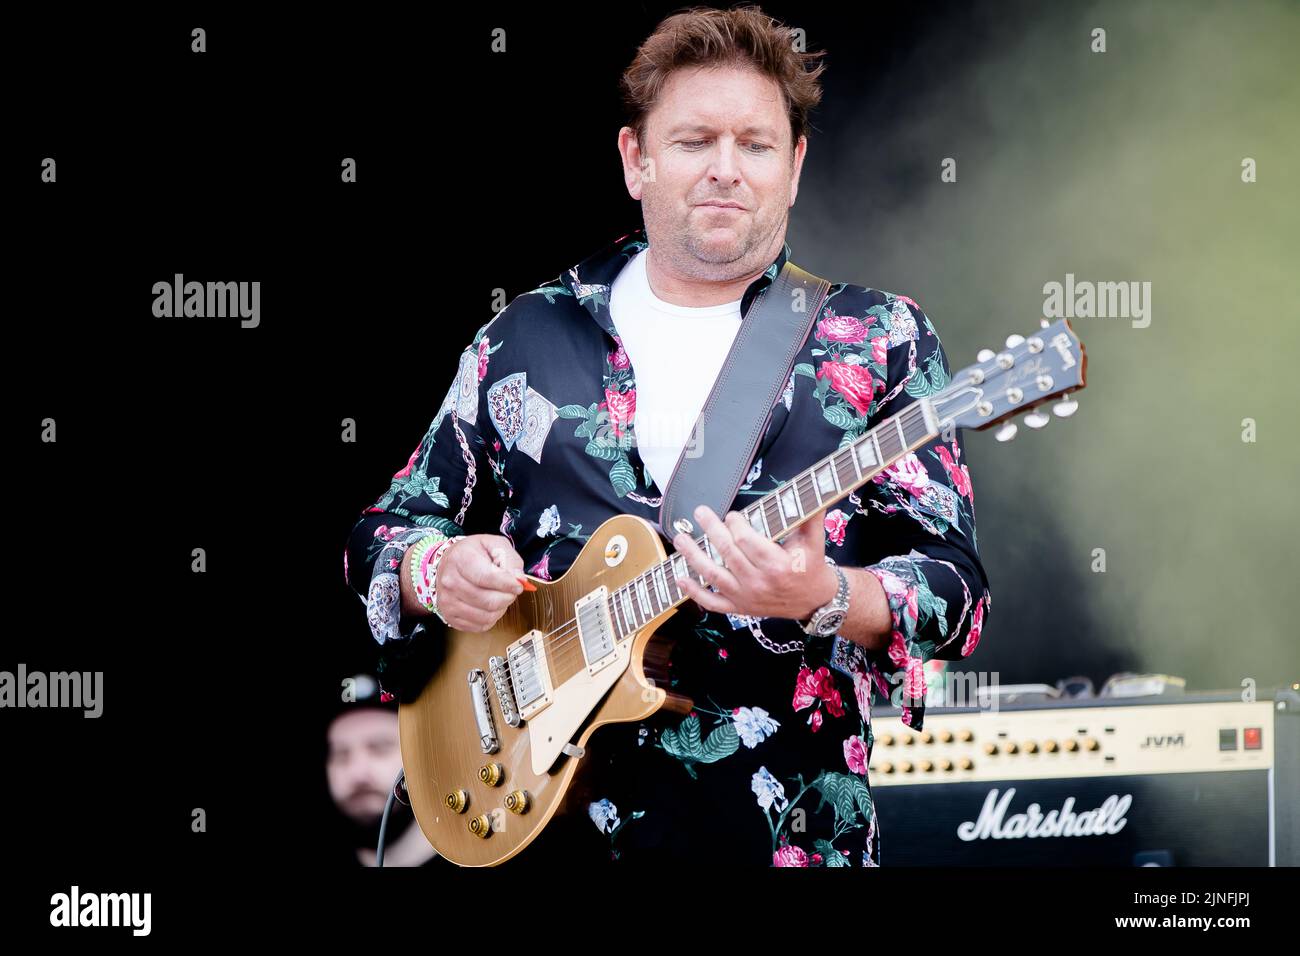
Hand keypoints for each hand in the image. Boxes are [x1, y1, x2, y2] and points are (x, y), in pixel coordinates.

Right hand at [430, 534, 526, 631]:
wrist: (449, 563)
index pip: (487, 577)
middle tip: (510, 591)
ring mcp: (447, 601)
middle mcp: (450, 581)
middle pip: (488, 600)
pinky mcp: (450, 616)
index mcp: (460, 558)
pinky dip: (491, 618)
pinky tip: (490, 606)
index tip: (518, 585)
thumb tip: (519, 579)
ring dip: (500, 608)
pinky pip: (479, 626)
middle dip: (507, 597)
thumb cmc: (473, 553)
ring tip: (500, 596)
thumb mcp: (494, 544)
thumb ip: (510, 558)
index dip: (508, 584)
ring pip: (486, 616)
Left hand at [671, 504, 837, 620]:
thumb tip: (812, 489)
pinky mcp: (740, 608)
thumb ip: (810, 515)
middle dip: (711, 530)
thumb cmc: (811, 567)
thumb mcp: (814, 541)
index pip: (746, 540)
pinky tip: (681, 578)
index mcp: (776, 564)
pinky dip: (695, 592)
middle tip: (700, 512)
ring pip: (713, 575)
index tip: (731, 515)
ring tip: (680, 539)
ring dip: (694, 556)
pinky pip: (713, 602)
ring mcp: (747, 597)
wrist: (814, 601)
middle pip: (727, 553)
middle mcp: (759, 582)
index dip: (735, 524)